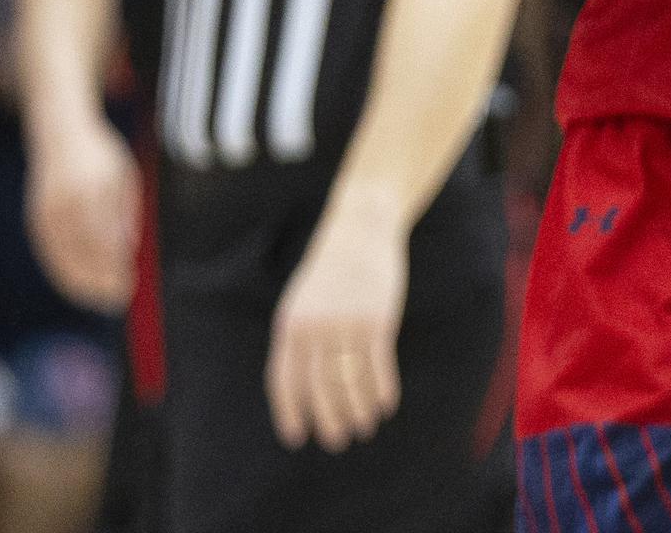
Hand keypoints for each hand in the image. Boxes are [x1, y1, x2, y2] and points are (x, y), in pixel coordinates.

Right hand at [26, 112, 138, 312]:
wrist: (61, 132)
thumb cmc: (102, 155)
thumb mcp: (124, 176)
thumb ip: (124, 212)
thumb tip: (128, 251)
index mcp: (96, 187)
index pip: (106, 237)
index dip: (116, 265)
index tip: (130, 284)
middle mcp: (68, 200)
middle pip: (83, 251)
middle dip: (99, 279)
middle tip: (117, 301)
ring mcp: (48, 209)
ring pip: (62, 255)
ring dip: (80, 282)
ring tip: (99, 299)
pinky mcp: (36, 216)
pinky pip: (48, 251)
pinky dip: (62, 270)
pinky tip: (76, 284)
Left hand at [269, 196, 408, 450]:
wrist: (361, 230)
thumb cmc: (331, 270)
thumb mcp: (302, 301)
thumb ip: (299, 338)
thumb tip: (303, 385)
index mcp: (289, 326)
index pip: (284, 381)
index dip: (290, 412)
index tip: (297, 437)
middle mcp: (315, 329)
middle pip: (319, 387)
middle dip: (328, 418)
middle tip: (338, 440)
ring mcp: (347, 324)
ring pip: (350, 380)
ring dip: (358, 409)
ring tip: (365, 427)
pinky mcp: (377, 319)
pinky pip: (378, 364)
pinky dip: (382, 388)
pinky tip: (387, 404)